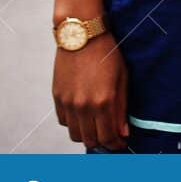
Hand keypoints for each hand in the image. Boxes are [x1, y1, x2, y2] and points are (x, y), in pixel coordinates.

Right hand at [53, 33, 128, 149]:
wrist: (82, 36)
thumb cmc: (106, 53)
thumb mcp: (122, 79)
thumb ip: (121, 108)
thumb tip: (123, 133)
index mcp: (103, 101)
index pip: (108, 137)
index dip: (116, 145)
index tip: (121, 144)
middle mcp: (83, 106)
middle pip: (90, 140)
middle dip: (103, 142)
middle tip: (111, 137)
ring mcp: (68, 103)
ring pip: (75, 135)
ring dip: (87, 135)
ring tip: (97, 127)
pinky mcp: (57, 98)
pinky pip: (64, 122)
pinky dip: (74, 124)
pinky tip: (84, 115)